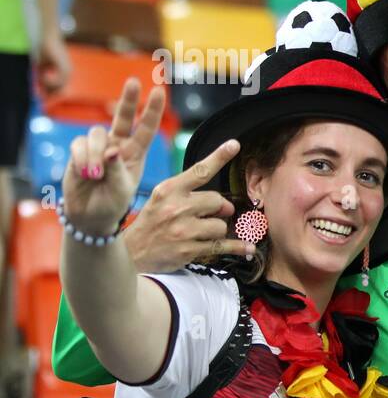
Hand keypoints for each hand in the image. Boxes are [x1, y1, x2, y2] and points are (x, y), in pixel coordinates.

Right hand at [37, 31, 70, 94]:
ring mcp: (67, 70)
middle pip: (60, 89)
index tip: (43, 100)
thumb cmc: (45, 52)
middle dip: (50, 94)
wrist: (48, 39)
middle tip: (41, 97)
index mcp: (65, 73)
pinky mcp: (64, 67)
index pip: (60, 88)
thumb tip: (40, 92)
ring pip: (60, 86)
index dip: (51, 94)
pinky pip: (59, 80)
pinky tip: (44, 75)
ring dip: (48, 85)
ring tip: (41, 78)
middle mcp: (68, 73)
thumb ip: (42, 79)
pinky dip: (50, 81)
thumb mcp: (42, 68)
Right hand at [62, 78, 163, 235]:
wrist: (90, 215)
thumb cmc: (112, 203)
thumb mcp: (121, 189)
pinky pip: (79, 144)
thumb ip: (117, 170)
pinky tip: (86, 173)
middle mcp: (118, 145)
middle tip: (134, 82)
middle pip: (123, 117)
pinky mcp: (79, 151)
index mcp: (136, 153)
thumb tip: (111, 150)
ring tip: (96, 175)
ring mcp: (98, 147)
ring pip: (97, 133)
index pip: (147, 129)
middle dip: (129, 99)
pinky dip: (82, 157)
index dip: (153, 110)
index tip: (159, 91)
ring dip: (96, 153)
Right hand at [122, 132, 251, 273]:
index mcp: (168, 189)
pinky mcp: (189, 250)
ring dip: (217, 229)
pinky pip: (222, 245)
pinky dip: (238, 247)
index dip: (219, 157)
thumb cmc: (151, 222)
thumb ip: (190, 194)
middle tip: (209, 214)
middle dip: (218, 208)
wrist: (130, 253)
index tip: (234, 145)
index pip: (199, 171)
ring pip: (221, 225)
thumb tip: (225, 203)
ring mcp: (183, 230)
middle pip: (217, 201)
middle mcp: (176, 208)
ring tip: (202, 232)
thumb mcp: (161, 199)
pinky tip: (247, 247)